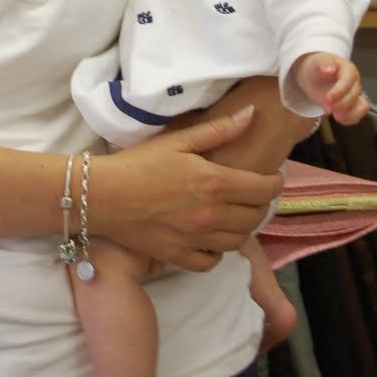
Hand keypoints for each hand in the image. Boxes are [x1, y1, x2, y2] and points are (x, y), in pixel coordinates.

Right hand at [93, 106, 282, 272]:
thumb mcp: (178, 141)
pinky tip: (211, 237)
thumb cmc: (138, 163)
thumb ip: (218, 130)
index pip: (262, 189)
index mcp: (213, 182)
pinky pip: (212, 261)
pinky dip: (218, 251)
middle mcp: (211, 215)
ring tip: (235, 214)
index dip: (274, 184)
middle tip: (253, 194)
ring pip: (238, 241)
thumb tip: (251, 115)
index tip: (273, 178)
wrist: (101, 196)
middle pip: (255, 217)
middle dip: (261, 204)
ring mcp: (196, 239)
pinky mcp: (179, 255)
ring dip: (243, 228)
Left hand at [296, 52, 368, 125]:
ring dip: (349, 113)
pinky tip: (337, 118)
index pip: (348, 80)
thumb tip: (330, 69)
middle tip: (325, 108)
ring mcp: (355, 94)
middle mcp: (355, 82)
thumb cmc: (316, 67)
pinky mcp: (354, 105)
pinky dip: (350, 119)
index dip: (339, 91)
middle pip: (354, 95)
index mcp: (347, 69)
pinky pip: (359, 114)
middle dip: (340, 104)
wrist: (315, 75)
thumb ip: (323, 64)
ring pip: (362, 106)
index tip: (327, 99)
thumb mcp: (316, 63)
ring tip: (334, 115)